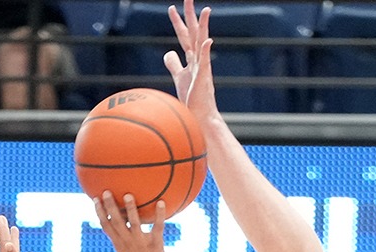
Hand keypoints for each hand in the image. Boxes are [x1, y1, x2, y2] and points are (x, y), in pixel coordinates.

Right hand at [95, 192, 166, 251]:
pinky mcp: (155, 245)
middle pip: (115, 221)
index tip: (95, 198)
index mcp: (119, 243)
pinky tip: (161, 202)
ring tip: (129, 195)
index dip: (99, 211)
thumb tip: (126, 227)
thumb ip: (125, 240)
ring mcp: (140, 243)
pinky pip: (157, 227)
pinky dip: (159, 215)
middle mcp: (127, 242)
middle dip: (109, 206)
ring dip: (130, 209)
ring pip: (133, 223)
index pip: (105, 225)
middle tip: (107, 191)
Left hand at [163, 0, 217, 120]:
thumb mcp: (180, 76)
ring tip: (206, 10)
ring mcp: (202, 67)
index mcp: (192, 58)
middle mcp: (198, 59)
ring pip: (202, 42)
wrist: (200, 116)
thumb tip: (169, 52)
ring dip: (203, 26)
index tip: (171, 8)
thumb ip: (174, 64)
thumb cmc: (192, 98)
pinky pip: (205, 62)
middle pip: (194, 32)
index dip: (178, 22)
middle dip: (190, 15)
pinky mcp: (203, 78)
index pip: (184, 35)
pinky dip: (205, 51)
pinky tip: (207, 40)